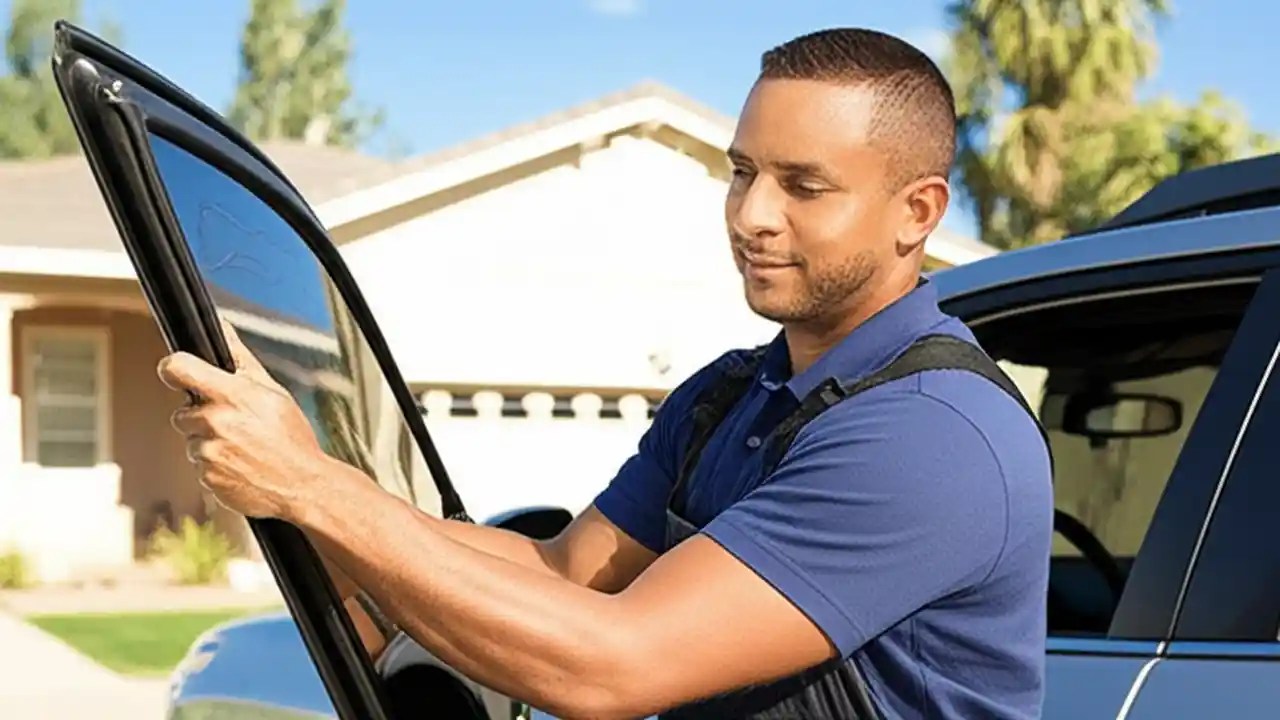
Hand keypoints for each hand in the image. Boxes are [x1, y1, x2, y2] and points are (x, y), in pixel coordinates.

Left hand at [157, 318, 331, 521]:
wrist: (302, 485)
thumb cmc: (291, 437)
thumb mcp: (273, 391)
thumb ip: (240, 358)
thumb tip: (223, 327)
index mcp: (232, 394)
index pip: (179, 368)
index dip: (172, 368)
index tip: (175, 372)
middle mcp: (216, 421)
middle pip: (183, 413)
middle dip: (202, 417)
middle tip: (234, 425)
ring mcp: (209, 451)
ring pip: (191, 441)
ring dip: (209, 443)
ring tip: (242, 448)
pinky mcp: (206, 477)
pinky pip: (199, 466)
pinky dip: (215, 466)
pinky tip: (239, 465)